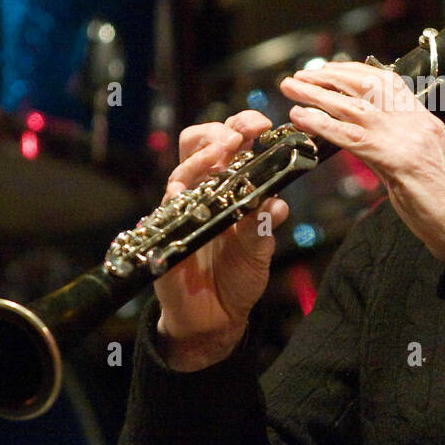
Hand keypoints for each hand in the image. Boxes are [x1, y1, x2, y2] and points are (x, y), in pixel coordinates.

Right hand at [153, 111, 289, 370]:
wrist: (216, 318)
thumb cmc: (238, 277)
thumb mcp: (259, 250)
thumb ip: (264, 224)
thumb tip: (278, 202)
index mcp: (226, 188)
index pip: (227, 144)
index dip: (241, 127)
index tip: (263, 125)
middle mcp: (201, 193)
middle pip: (196, 145)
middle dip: (218, 132)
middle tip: (239, 134)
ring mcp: (181, 211)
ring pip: (182, 170)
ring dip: (203, 157)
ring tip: (224, 151)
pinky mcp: (166, 233)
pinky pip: (168, 208)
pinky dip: (181, 196)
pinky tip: (192, 193)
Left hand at [280, 62, 444, 261]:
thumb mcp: (421, 163)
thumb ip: (393, 145)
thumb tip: (363, 138)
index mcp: (424, 119)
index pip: (386, 82)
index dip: (353, 72)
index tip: (329, 70)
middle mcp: (416, 121)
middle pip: (367, 84)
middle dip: (331, 75)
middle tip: (301, 74)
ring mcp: (407, 138)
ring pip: (354, 105)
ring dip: (317, 94)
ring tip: (291, 87)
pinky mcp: (396, 160)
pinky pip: (352, 136)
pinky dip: (323, 124)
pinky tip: (302, 118)